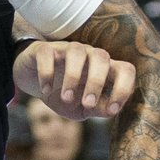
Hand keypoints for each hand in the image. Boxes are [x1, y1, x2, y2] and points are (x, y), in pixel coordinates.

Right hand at [14, 40, 135, 120]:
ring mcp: (66, 50)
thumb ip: (98, 109)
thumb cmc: (64, 95)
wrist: (33, 82)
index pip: (125, 69)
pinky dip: (47, 73)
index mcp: (104, 70)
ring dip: (73, 76)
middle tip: (86, 104)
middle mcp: (88, 56)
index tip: (112, 110)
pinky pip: (48, 54)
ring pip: (77, 51)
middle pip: (102, 56)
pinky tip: (45, 91)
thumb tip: (111, 110)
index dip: (123, 88)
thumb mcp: (82, 109)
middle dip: (96, 82)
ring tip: (66, 98)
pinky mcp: (44, 49)